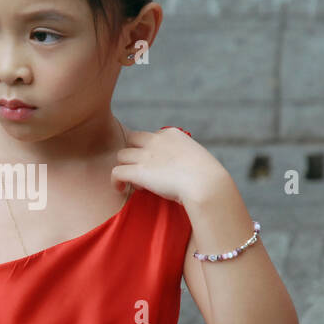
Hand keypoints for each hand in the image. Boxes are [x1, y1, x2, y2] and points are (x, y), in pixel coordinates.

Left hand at [113, 126, 230, 207]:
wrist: (206, 185)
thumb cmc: (208, 178)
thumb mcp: (198, 160)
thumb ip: (186, 159)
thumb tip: (183, 171)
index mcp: (172, 134)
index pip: (152, 136)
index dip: (150, 150)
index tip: (157, 166)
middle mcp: (156, 140)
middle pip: (132, 139)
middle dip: (133, 153)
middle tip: (140, 170)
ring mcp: (146, 155)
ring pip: (121, 155)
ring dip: (125, 167)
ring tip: (135, 184)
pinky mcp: (138, 171)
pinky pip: (116, 172)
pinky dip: (115, 181)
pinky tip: (120, 189)